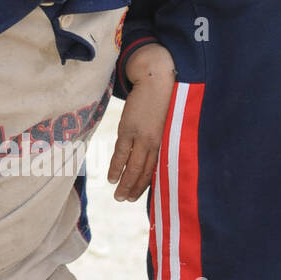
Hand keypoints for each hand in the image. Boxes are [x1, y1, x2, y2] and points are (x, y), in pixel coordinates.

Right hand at [107, 45, 175, 200]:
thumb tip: (156, 149)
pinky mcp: (128, 129)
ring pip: (132, 167)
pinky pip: (120, 153)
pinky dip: (116, 167)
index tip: (138, 196)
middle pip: (143, 172)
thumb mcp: (169, 120)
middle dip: (134, 188)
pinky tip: (112, 177)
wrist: (157, 79)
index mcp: (166, 142)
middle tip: (125, 200)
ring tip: (118, 196)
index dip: (146, 185)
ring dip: (124, 183)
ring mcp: (141, 137)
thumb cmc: (166, 98)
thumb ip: (163, 136)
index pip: (156, 169)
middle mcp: (155, 143)